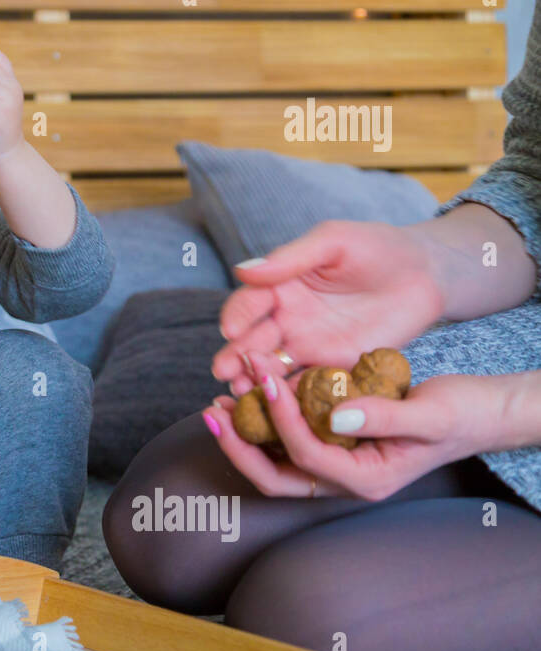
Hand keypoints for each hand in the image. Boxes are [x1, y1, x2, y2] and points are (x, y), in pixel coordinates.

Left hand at [204, 351, 492, 500]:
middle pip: (274, 476)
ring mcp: (334, 465)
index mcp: (366, 480)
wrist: (476, 414)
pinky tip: (246, 393)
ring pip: (274, 462)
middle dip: (239, 445)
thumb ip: (385, 418)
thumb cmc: (461, 415)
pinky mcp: (330, 445)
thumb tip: (336, 415)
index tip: (267, 380)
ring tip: (218, 402)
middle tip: (213, 409)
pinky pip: (285, 442)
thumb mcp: (431, 415)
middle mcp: (343, 480)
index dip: (282, 419)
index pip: (308, 455)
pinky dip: (262, 422)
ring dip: (243, 435)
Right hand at [212, 219, 445, 396]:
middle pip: (253, 341)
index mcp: (279, 287)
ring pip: (274, 367)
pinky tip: (281, 407)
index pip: (248, 304)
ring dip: (257, 380)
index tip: (231, 331)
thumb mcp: (333, 242)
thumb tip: (242, 270)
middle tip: (224, 372)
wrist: (426, 274)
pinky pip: (309, 385)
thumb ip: (290, 258)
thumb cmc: (377, 247)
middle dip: (236, 357)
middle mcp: (287, 320)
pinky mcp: (334, 367)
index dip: (237, 317)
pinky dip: (293, 396)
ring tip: (243, 393)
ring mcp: (309, 346)